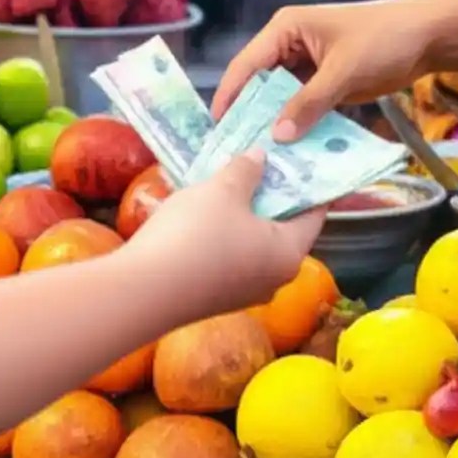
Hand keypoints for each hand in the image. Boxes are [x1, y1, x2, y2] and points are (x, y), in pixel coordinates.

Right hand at [129, 149, 326, 311]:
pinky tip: (200, 216)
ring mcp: (244, 293)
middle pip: (282, 230)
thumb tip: (261, 158)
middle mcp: (275, 279)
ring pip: (252, 245)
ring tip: (225, 185)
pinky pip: (229, 259)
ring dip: (241, 216)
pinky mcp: (214, 299)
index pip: (314, 214)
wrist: (143, 291)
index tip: (299, 159)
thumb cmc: (196, 234)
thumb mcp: (223, 190)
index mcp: (290, 253)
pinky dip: (222, 236)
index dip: (308, 184)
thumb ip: (247, 169)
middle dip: (270, 197)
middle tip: (259, 164)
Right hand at [214, 2, 434, 140]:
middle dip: (252, 114)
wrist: (429, 36)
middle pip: (260, 84)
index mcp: (286, 29)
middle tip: (238, 151)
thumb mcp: (344, 71)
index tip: (218, 128)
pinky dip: (300, 124)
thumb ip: (310, 102)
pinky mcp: (326, 82)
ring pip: (282, 98)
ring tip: (262, 157)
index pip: (247, 64)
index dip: (230, 95)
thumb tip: (278, 135)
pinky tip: (293, 151)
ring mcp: (309, 65)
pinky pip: (304, 106)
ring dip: (277, 123)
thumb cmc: (384, 39)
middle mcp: (291, 45)